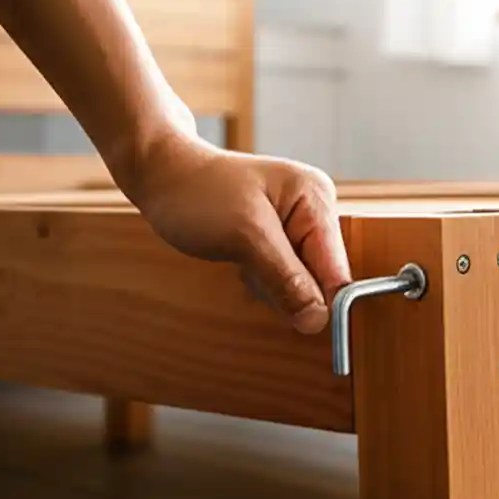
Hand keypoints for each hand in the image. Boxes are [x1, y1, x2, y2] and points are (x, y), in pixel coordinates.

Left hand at [123, 129, 350, 334]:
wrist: (162, 175)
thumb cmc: (198, 193)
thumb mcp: (245, 237)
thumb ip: (286, 279)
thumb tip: (318, 320)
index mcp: (316, 199)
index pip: (337, 268)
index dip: (323, 300)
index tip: (299, 322)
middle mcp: (314, 210)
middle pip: (320, 278)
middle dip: (285, 287)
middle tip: (250, 267)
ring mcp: (297, 223)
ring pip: (299, 282)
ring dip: (269, 284)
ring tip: (240, 254)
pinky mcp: (279, 237)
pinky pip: (282, 275)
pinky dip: (260, 278)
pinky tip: (239, 258)